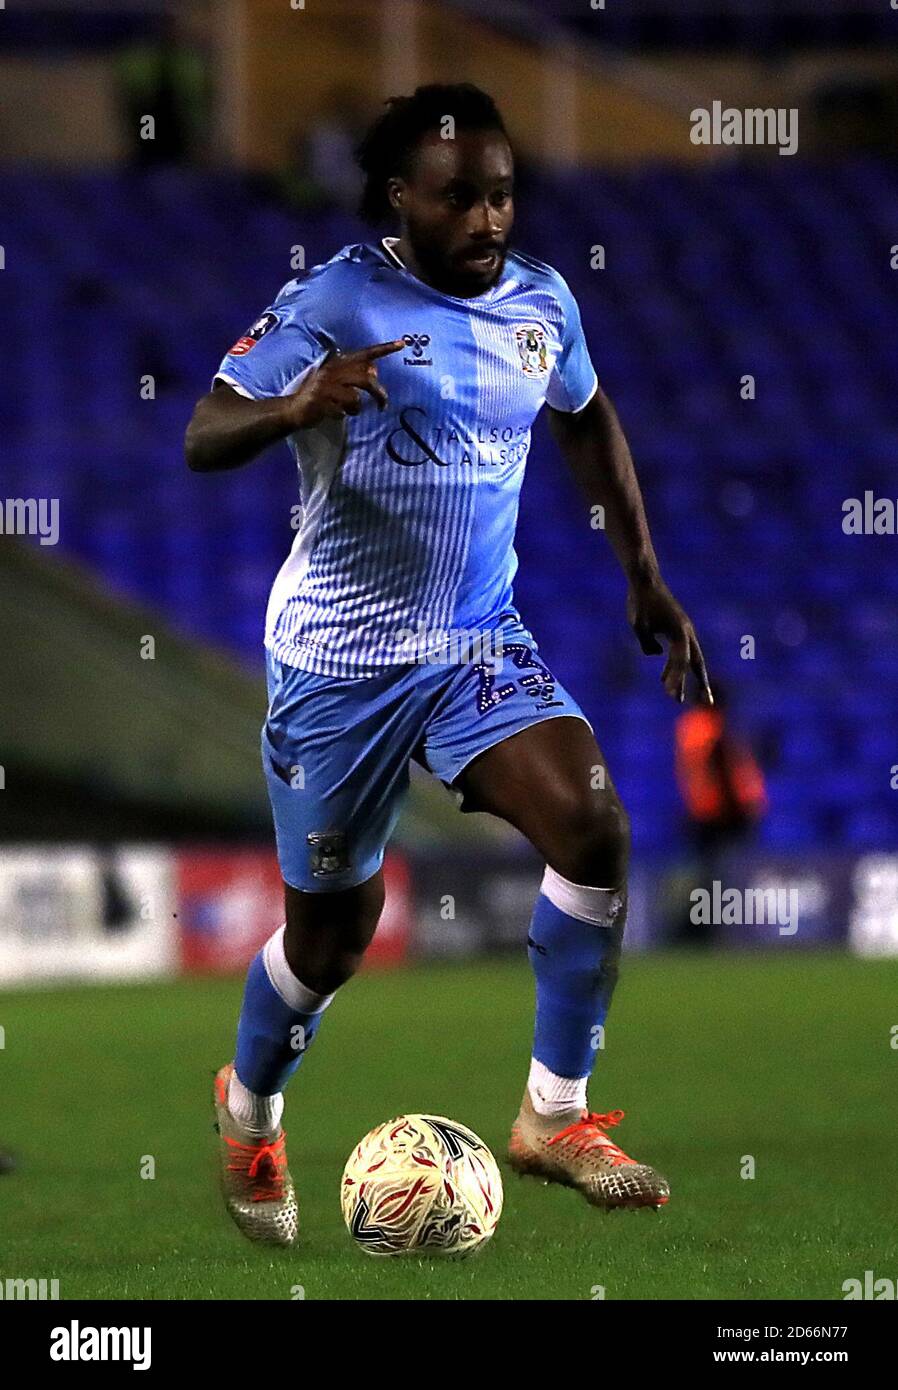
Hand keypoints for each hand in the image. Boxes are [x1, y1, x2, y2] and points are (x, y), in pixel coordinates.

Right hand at [283, 338, 404, 429]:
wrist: (294, 409)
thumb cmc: (319, 394)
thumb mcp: (335, 379)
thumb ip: (354, 374)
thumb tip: (374, 372)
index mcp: (337, 362)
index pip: (365, 353)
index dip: (383, 349)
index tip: (402, 343)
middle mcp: (332, 370)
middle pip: (366, 379)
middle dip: (378, 394)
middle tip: (383, 405)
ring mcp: (326, 386)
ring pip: (356, 398)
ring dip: (356, 408)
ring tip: (349, 410)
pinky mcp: (321, 402)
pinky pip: (344, 410)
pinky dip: (343, 415)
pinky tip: (335, 413)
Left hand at [627, 573, 712, 703]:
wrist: (646, 582)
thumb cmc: (641, 603)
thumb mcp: (639, 626)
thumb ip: (647, 644)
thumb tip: (656, 655)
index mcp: (680, 631)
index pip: (681, 661)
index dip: (678, 680)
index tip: (673, 698)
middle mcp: (686, 632)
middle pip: (697, 662)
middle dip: (702, 683)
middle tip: (708, 702)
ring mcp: (684, 630)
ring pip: (690, 658)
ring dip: (688, 677)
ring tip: (681, 697)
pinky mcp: (677, 629)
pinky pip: (680, 652)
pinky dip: (676, 666)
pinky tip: (663, 678)